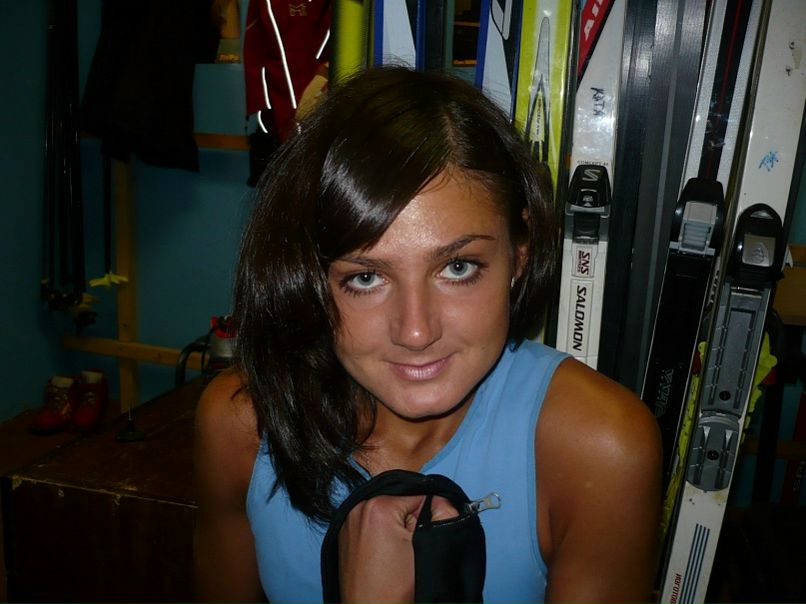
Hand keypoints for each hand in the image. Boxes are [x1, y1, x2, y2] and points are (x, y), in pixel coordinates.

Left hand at [338, 494, 456, 603]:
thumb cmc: (395, 589)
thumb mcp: (427, 547)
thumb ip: (440, 514)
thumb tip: (441, 498)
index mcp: (378, 506)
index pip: (417, 495)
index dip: (427, 515)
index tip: (423, 538)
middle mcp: (358, 508)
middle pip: (399, 502)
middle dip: (408, 520)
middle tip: (408, 549)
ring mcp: (347, 521)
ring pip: (384, 513)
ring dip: (393, 526)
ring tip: (395, 555)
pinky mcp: (343, 535)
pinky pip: (369, 523)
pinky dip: (378, 533)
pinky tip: (382, 556)